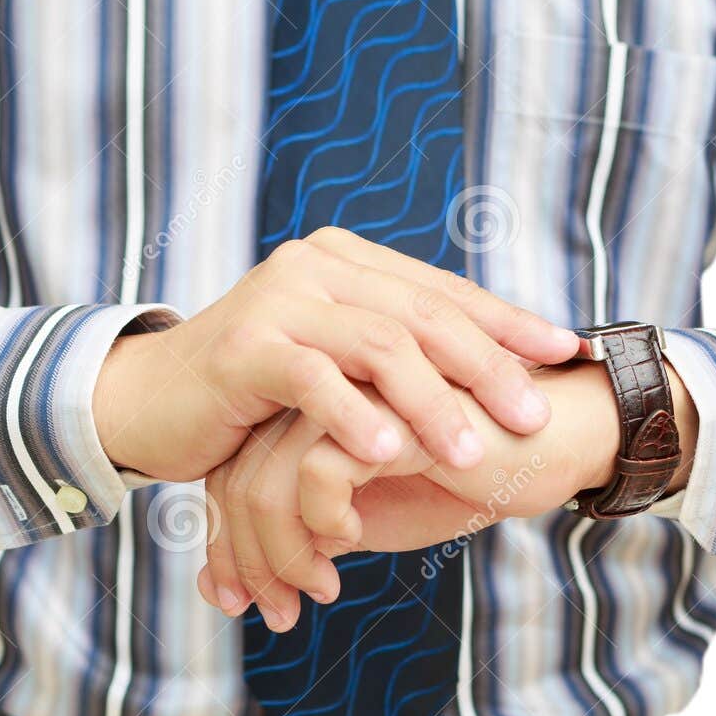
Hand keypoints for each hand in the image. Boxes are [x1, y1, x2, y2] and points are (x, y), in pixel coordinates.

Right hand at [91, 227, 578, 483]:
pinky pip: (314, 379)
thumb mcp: (331, 362)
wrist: (149, 400)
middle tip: (533, 414)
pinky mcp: (244, 346)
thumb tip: (485, 365)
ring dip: (432, 402)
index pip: (442, 290)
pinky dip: (356, 416)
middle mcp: (316, 267)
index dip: (508, 321)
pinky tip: (390, 453)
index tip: (566, 352)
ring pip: (378, 345)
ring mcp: (279, 300)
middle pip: (422, 314)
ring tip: (472, 452)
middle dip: (487, 366)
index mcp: (347, 262)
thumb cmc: (253, 393)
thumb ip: (389, 353)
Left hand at [198, 363, 625, 629]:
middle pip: (234, 478)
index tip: (241, 602)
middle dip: (244, 560)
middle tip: (273, 614)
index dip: (228, 545)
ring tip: (318, 592)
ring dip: (282, 555)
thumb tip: (221, 585)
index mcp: (305, 413)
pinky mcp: (381, 409)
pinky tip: (353, 543)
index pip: (231, 475)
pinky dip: (323, 525)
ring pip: (264, 480)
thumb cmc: (460, 480)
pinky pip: (316, 474)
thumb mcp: (365, 522)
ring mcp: (344, 397)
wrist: (549, 446)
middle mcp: (314, 396)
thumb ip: (299, 539)